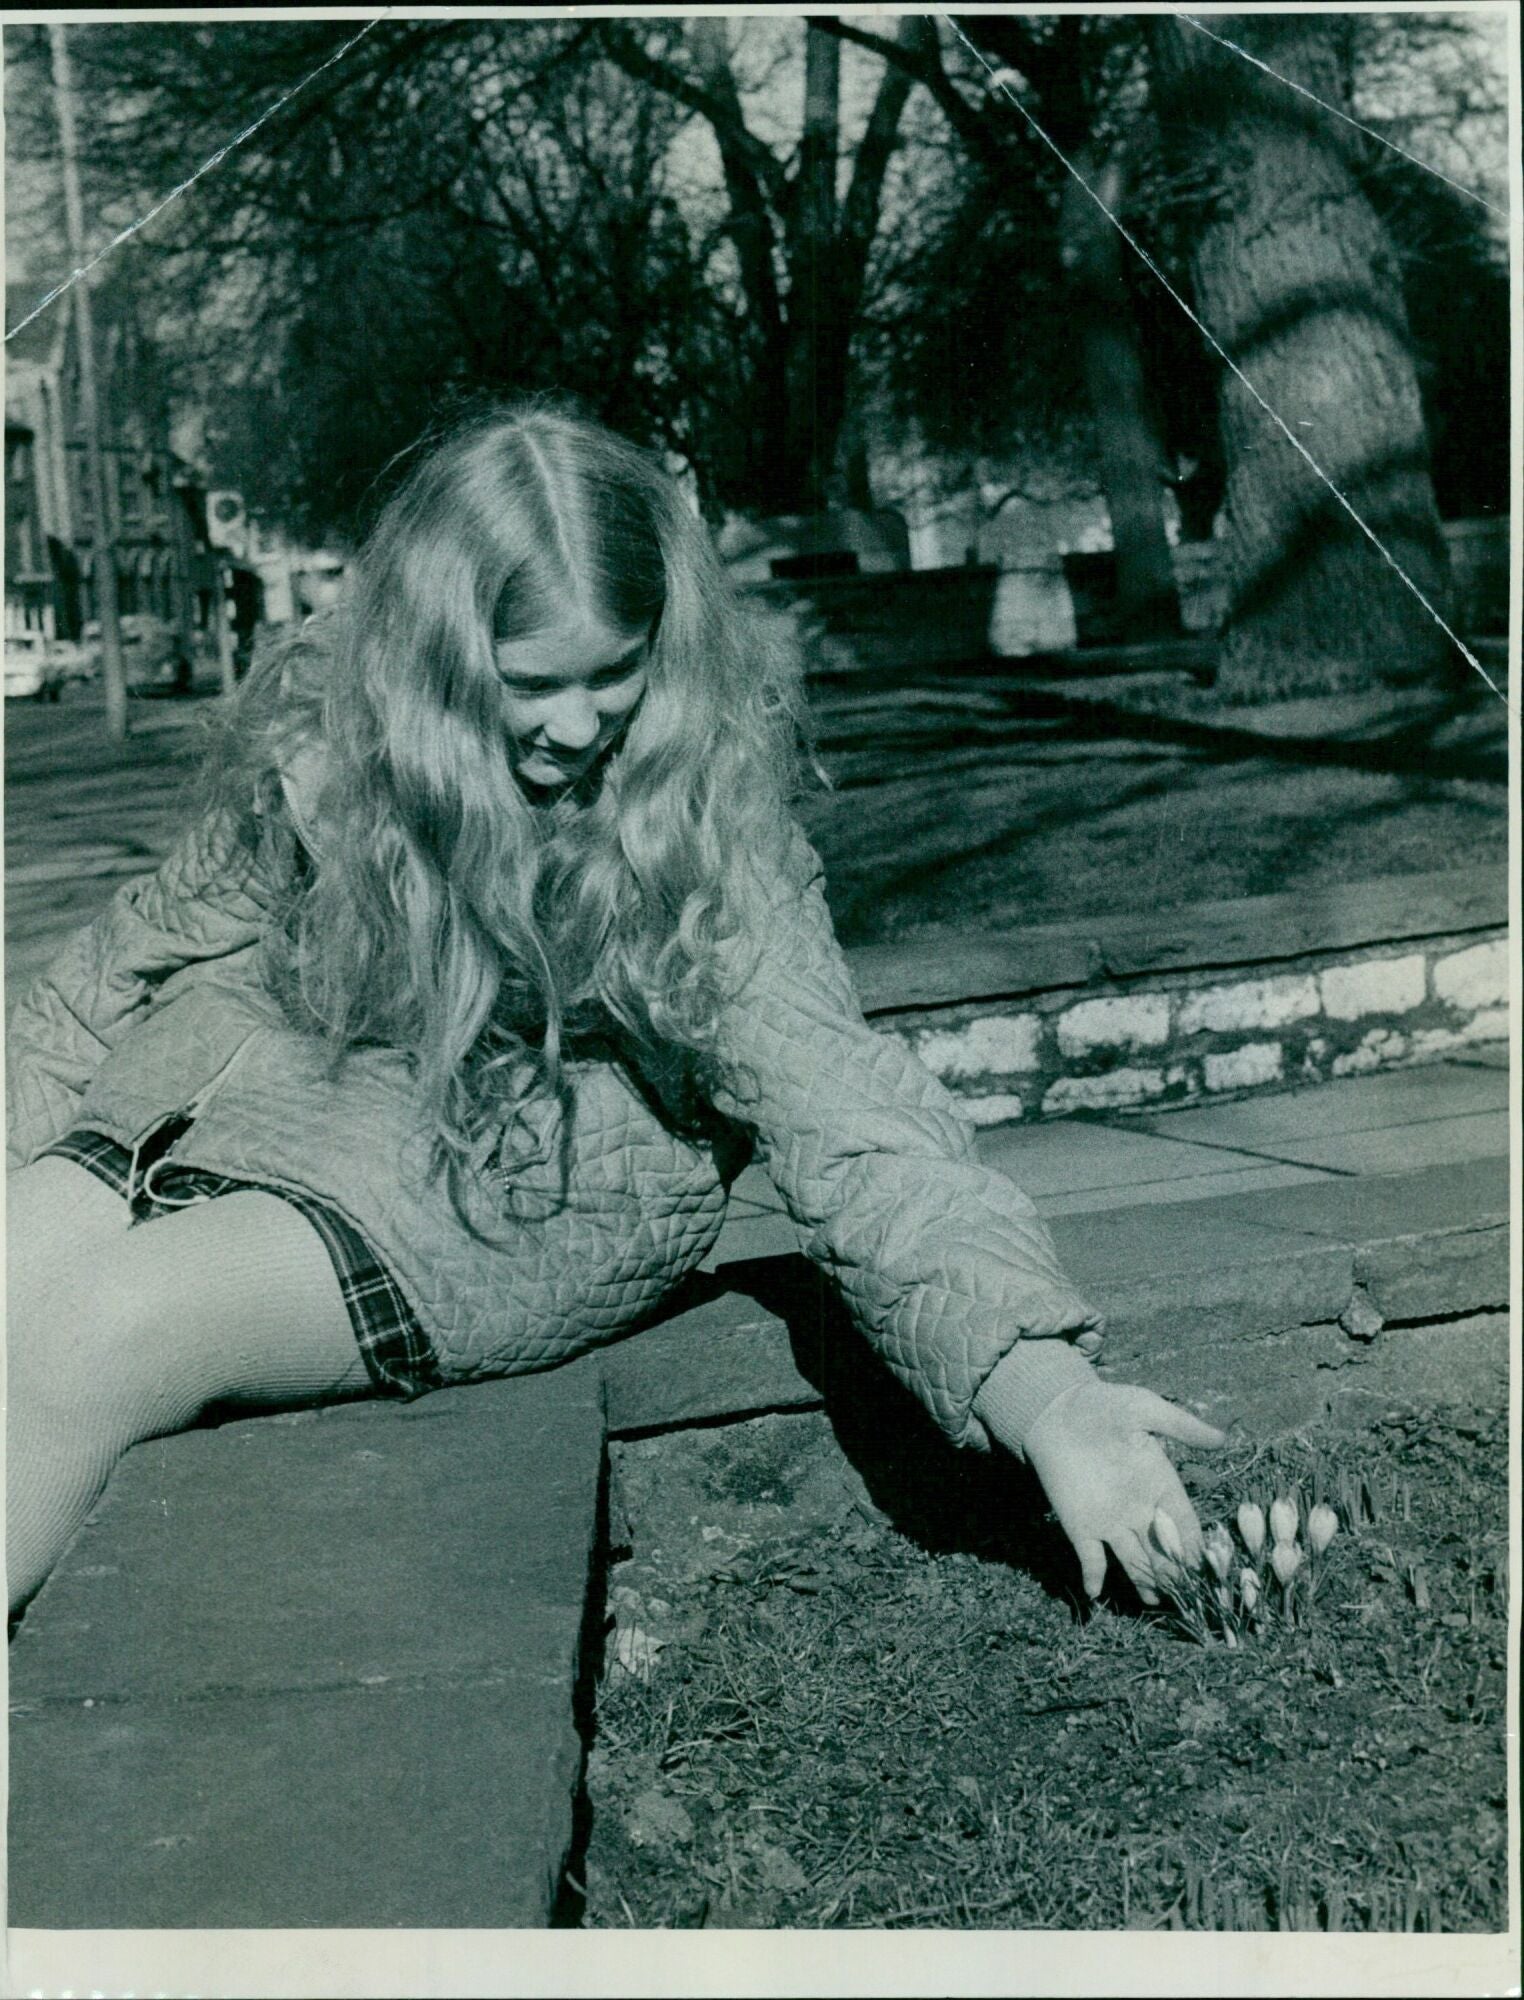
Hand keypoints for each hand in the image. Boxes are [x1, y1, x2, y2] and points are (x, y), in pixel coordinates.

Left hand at [1021, 1377, 1226, 1604]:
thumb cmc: (1103, 1404)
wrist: (1055, 1409)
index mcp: (1161, 1485)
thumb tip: (1223, 1439)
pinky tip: (1096, 1591)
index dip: (1195, 1544)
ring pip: (1134, 1560)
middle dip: (1173, 1573)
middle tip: (1184, 1595)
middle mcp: (1140, 1510)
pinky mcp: (1080, 1526)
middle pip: (1163, 1550)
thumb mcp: (1143, 1408)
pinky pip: (1090, 1557)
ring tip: (1154, 1601)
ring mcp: (1110, 1521)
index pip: (1184, 1523)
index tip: (1206, 1566)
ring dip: (1144, 1581)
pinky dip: (1093, 1575)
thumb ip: (1180, 1426)